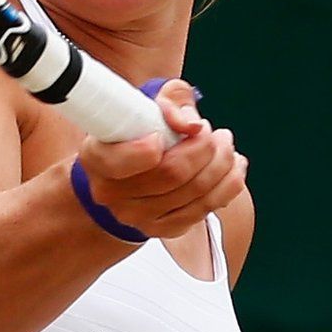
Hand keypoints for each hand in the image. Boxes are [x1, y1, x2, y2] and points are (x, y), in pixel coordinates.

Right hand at [75, 79, 246, 238]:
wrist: (134, 166)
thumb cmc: (141, 126)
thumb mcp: (151, 101)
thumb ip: (171, 102)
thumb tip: (191, 125)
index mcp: (97, 158)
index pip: (122, 161)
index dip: (151, 147)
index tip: (171, 131)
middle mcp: (112, 194)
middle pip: (172, 175)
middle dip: (204, 148)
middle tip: (212, 132)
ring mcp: (137, 217)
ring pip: (195, 193)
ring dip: (222, 164)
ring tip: (225, 143)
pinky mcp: (164, 230)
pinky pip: (206, 209)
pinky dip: (229, 185)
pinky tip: (233, 165)